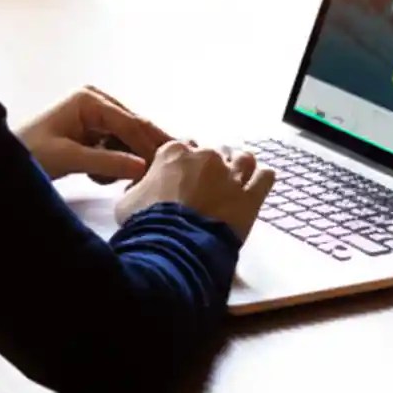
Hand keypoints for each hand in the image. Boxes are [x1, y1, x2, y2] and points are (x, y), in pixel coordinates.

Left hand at [20, 86, 170, 181]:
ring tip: (113, 181)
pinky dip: (113, 164)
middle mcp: (97, 101)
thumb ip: (107, 162)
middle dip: (144, 152)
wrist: (1, 160)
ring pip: (127, 140)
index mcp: (90, 99)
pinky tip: (100, 177)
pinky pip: (116, 148)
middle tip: (163, 173)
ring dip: (125, 161)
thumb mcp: (69, 158)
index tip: (165, 168)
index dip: (148, 145)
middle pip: (134, 127)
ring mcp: (95, 116)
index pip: (130, 122)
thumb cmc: (30, 154)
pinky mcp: (92, 133)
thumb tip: (144, 167)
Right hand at [115, 142, 275, 241]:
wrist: (174, 247)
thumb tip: (139, 189)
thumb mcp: (127, 201)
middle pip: (215, 151)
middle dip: (212, 165)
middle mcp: (207, 157)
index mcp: (175, 152)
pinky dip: (261, 180)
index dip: (184, 162)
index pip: (184, 146)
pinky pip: (265, 177)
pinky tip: (255, 187)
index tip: (182, 175)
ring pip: (244, 158)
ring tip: (235, 180)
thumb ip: (138, 188)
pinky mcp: (251, 195)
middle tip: (207, 185)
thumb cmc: (146, 224)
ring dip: (239, 167)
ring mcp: (232, 174)